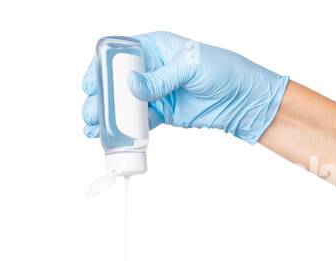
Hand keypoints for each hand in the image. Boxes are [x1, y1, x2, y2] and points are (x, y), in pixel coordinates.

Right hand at [82, 31, 287, 143]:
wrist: (244, 101)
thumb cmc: (225, 71)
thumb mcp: (191, 68)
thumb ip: (160, 78)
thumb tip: (131, 86)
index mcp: (156, 47)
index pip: (120, 53)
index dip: (101, 67)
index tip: (90, 84)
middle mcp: (151, 68)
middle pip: (116, 81)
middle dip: (100, 97)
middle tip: (92, 113)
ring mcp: (155, 92)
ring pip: (123, 103)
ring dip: (108, 116)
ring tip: (94, 129)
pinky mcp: (161, 112)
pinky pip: (137, 121)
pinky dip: (124, 130)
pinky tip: (111, 137)